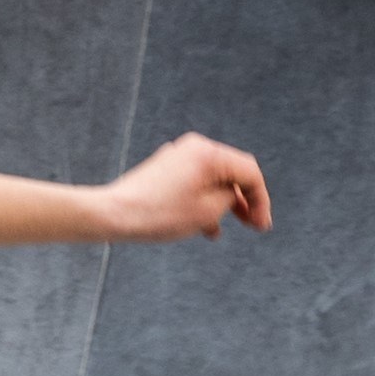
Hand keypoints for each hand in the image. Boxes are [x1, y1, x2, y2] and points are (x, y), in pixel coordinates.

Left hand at [104, 133, 271, 240]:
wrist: (112, 214)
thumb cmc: (160, 214)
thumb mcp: (208, 210)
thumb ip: (231, 198)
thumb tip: (232, 193)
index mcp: (209, 153)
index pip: (249, 172)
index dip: (261, 200)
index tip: (261, 226)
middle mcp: (194, 147)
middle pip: (232, 172)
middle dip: (244, 200)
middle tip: (254, 226)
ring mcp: (177, 156)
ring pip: (212, 179)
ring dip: (223, 203)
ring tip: (226, 228)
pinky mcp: (163, 168)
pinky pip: (193, 182)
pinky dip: (203, 201)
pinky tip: (205, 226)